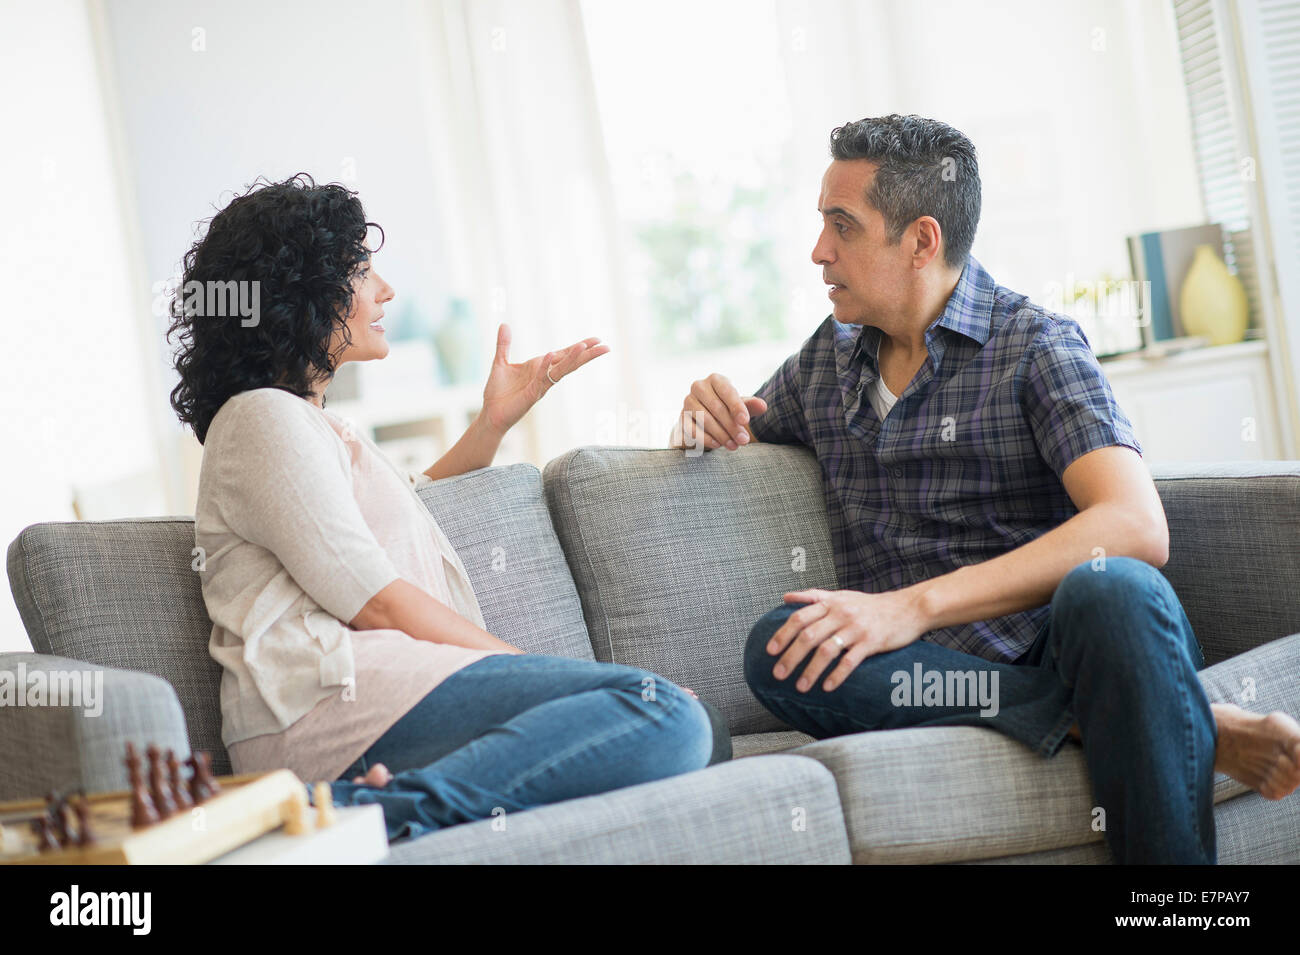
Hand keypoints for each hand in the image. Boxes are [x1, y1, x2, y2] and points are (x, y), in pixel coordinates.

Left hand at [480, 323, 609, 435]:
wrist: (491, 413)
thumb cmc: (498, 392)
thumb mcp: (500, 362)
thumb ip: (504, 344)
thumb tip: (504, 324)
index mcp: (539, 367)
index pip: (563, 355)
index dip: (579, 347)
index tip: (595, 340)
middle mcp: (544, 376)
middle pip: (570, 363)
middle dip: (587, 355)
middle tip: (605, 346)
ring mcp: (540, 386)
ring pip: (561, 371)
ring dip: (572, 358)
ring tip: (584, 347)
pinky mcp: (532, 394)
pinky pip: (540, 379)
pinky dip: (545, 367)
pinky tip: (549, 355)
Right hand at [669, 373, 767, 450]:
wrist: (706, 420)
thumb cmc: (728, 410)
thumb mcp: (741, 407)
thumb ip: (752, 406)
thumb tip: (763, 406)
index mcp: (715, 380)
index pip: (727, 391)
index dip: (737, 406)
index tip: (746, 421)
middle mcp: (699, 387)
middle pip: (716, 407)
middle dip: (732, 426)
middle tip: (744, 440)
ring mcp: (688, 402)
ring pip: (705, 419)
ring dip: (721, 434)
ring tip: (734, 446)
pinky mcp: (682, 418)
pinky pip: (692, 430)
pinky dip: (705, 439)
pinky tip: (718, 445)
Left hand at [767, 588, 929, 692]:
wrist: (909, 608)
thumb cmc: (871, 605)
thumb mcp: (841, 595)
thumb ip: (813, 596)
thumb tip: (785, 597)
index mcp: (831, 603)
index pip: (799, 618)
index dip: (783, 634)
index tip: (770, 651)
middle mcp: (841, 613)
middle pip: (808, 636)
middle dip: (791, 657)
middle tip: (778, 675)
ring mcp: (856, 628)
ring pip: (827, 650)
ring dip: (811, 671)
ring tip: (800, 687)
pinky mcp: (872, 642)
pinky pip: (850, 660)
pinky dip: (837, 675)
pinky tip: (827, 687)